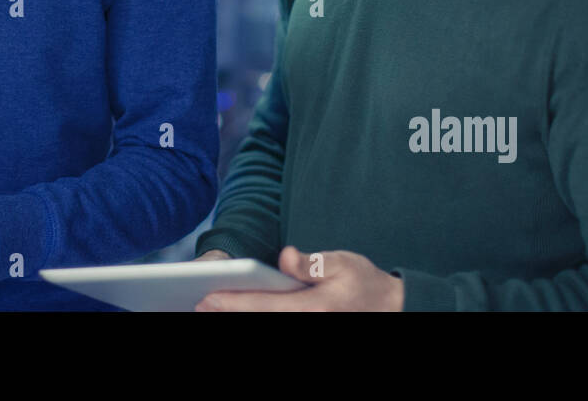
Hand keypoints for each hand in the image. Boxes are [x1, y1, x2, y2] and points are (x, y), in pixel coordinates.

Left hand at [194, 245, 404, 310]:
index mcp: (313, 309)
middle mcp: (307, 325)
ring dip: (239, 318)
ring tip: (211, 309)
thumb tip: (286, 257)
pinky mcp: (309, 329)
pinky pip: (276, 325)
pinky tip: (239, 312)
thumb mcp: (344, 263)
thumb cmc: (364, 283)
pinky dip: (256, 317)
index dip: (234, 303)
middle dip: (228, 314)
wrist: (391, 309)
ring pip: (265, 326)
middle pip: (259, 322)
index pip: (265, 307)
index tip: (207, 298)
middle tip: (196, 305)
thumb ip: (313, 262)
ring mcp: (308, 330)